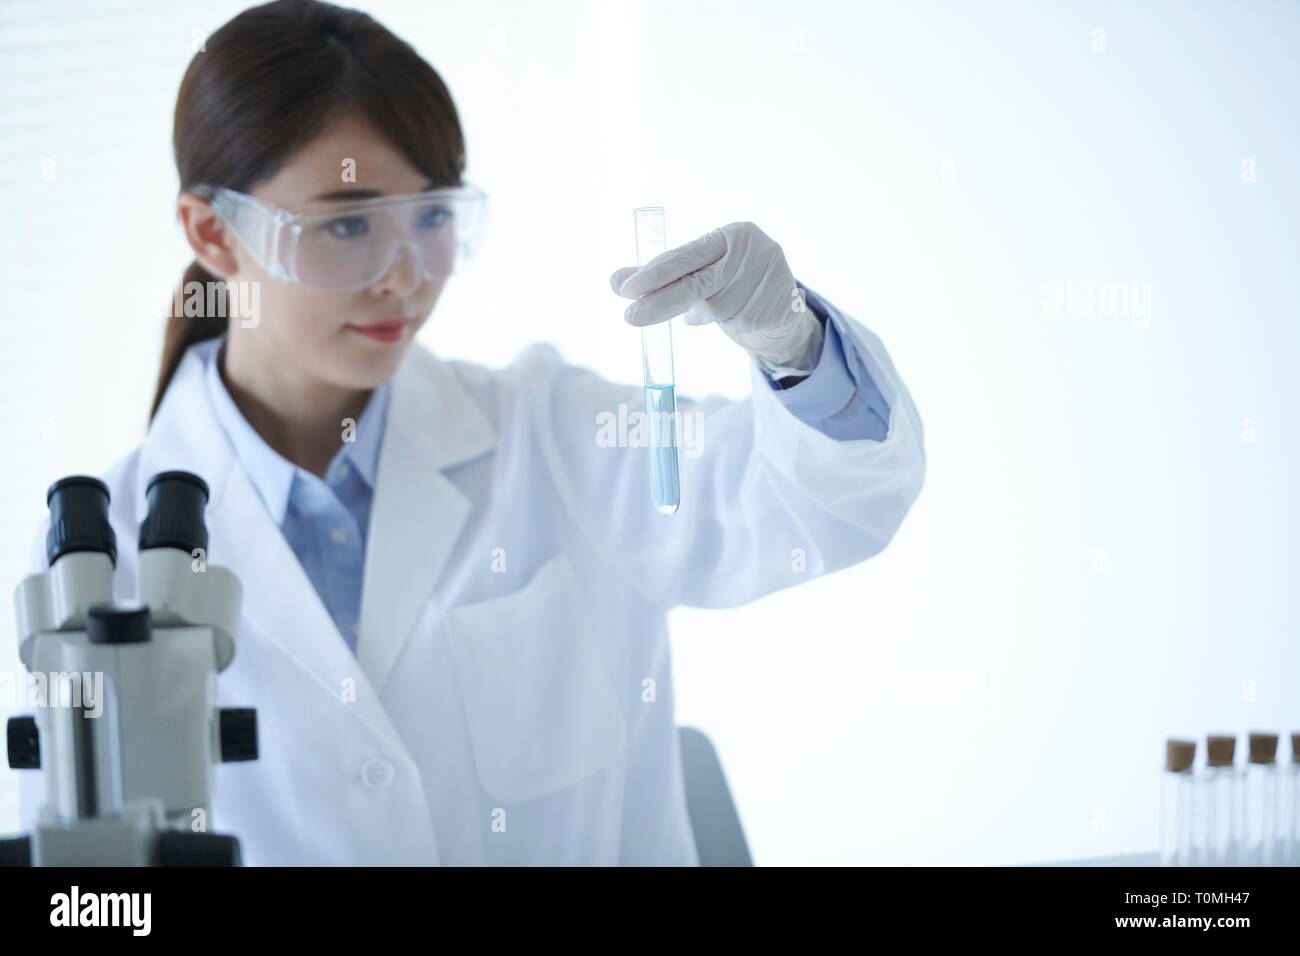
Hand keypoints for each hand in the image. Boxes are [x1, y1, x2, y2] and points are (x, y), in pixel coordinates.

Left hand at [609, 221, 823, 377]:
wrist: (780, 310)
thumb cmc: (729, 286)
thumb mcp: (696, 275)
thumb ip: (659, 276)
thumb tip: (616, 282)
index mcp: (730, 234)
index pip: (684, 255)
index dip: (653, 274)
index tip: (624, 289)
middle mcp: (752, 250)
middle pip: (697, 282)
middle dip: (660, 301)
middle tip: (630, 316)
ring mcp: (769, 276)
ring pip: (716, 308)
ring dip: (702, 315)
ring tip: (710, 311)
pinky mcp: (779, 304)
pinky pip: (737, 323)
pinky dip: (728, 325)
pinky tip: (735, 318)